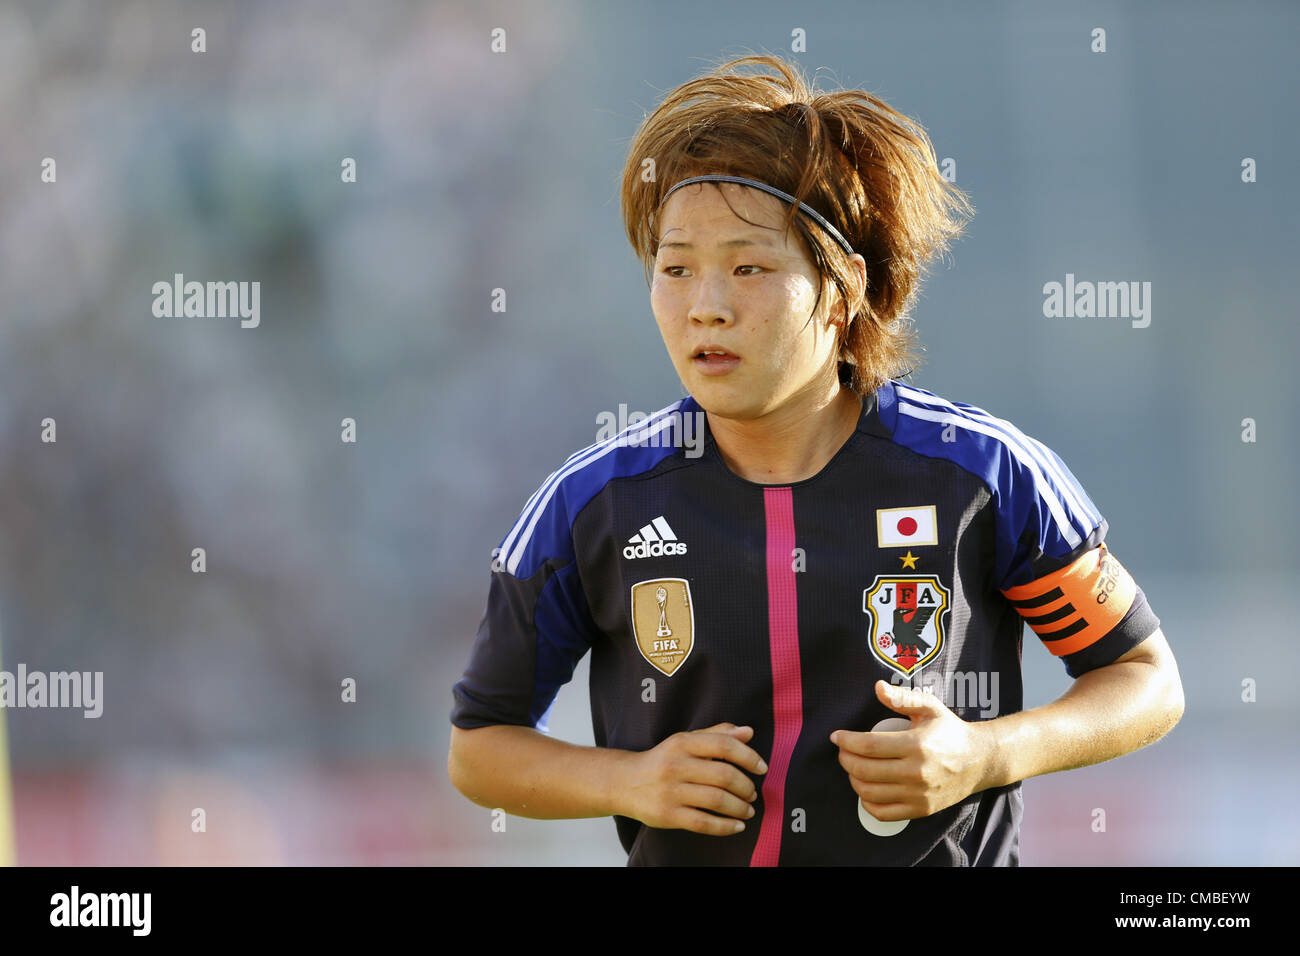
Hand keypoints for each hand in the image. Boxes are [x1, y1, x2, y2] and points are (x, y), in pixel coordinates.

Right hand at [620, 722, 767, 835]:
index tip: (762, 768)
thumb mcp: (686, 741)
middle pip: (724, 775)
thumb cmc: (663, 760)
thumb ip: (717, 734)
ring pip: (717, 800)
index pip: (724, 745)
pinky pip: (704, 823)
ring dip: (740, 807)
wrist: (625, 782)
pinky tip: (737, 826)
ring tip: (748, 809)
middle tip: (752, 792)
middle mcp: (675, 765)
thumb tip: (748, 732)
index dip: (749, 756)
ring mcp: (670, 791)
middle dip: (746, 786)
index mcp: (682, 743)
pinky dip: (726, 826)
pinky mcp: (667, 815)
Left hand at [830, 681, 992, 821]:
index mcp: (916, 745)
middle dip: (845, 759)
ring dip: (853, 779)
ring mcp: (918, 794)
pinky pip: (883, 813)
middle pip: (865, 770)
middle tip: (842, 750)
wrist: (980, 761)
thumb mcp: (930, 706)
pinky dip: (867, 802)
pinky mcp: (921, 810)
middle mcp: (917, 772)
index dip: (846, 741)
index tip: (837, 736)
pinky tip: (865, 788)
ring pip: (869, 792)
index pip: (869, 746)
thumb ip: (902, 697)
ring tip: (853, 766)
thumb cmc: (950, 730)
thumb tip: (877, 687)